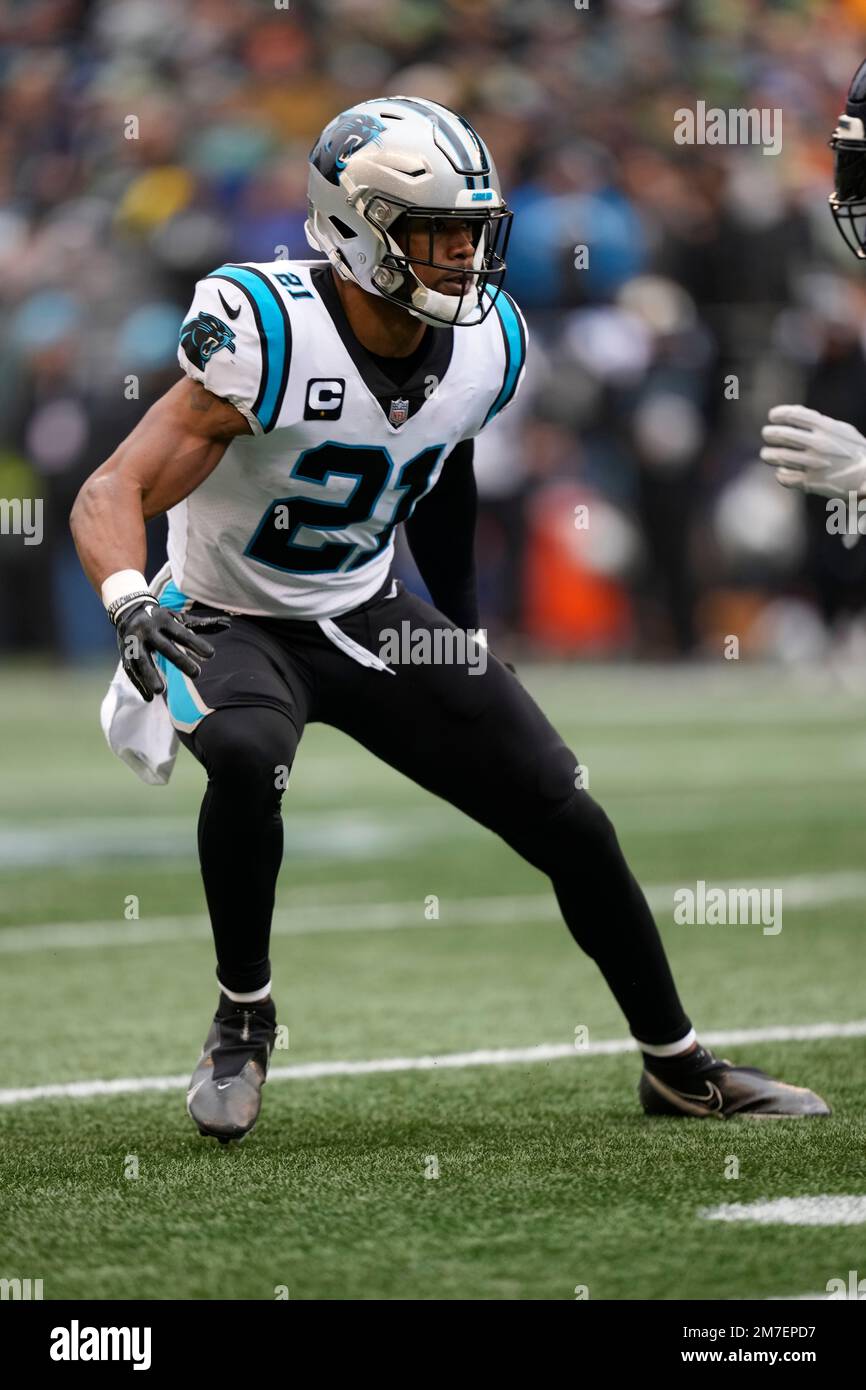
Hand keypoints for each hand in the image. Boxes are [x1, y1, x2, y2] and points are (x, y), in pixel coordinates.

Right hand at [115, 600, 229, 701]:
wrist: (128, 610)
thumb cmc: (161, 618)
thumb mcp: (179, 617)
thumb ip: (202, 624)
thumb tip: (228, 625)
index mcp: (163, 620)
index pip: (182, 633)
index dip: (196, 643)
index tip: (211, 655)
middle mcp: (147, 630)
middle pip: (164, 647)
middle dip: (179, 661)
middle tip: (197, 675)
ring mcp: (134, 642)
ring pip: (141, 660)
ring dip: (149, 675)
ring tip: (161, 691)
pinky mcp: (125, 654)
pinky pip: (131, 670)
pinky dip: (139, 684)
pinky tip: (149, 698)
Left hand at [760, 404, 865, 498]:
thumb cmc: (856, 451)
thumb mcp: (842, 431)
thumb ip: (820, 422)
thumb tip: (795, 413)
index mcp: (826, 427)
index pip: (794, 415)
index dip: (779, 414)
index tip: (772, 416)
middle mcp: (818, 444)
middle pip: (782, 435)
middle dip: (769, 433)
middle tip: (766, 434)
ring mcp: (814, 463)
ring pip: (780, 457)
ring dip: (769, 454)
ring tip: (767, 454)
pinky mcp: (812, 482)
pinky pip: (786, 477)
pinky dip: (780, 474)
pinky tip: (781, 472)